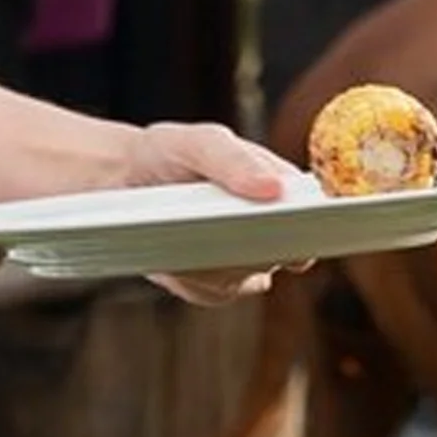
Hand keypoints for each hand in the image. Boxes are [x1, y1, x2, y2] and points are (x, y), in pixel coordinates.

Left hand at [117, 120, 311, 304]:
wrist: (121, 184)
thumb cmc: (167, 154)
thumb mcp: (196, 142)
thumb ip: (233, 160)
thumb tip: (274, 189)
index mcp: (278, 186)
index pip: (315, 211)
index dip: (315, 224)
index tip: (299, 232)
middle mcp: (269, 227)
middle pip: (284, 255)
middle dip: (257, 249)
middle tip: (228, 237)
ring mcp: (244, 260)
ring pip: (246, 279)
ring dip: (214, 265)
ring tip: (180, 237)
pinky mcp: (214, 284)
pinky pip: (214, 293)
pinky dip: (192, 280)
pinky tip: (172, 259)